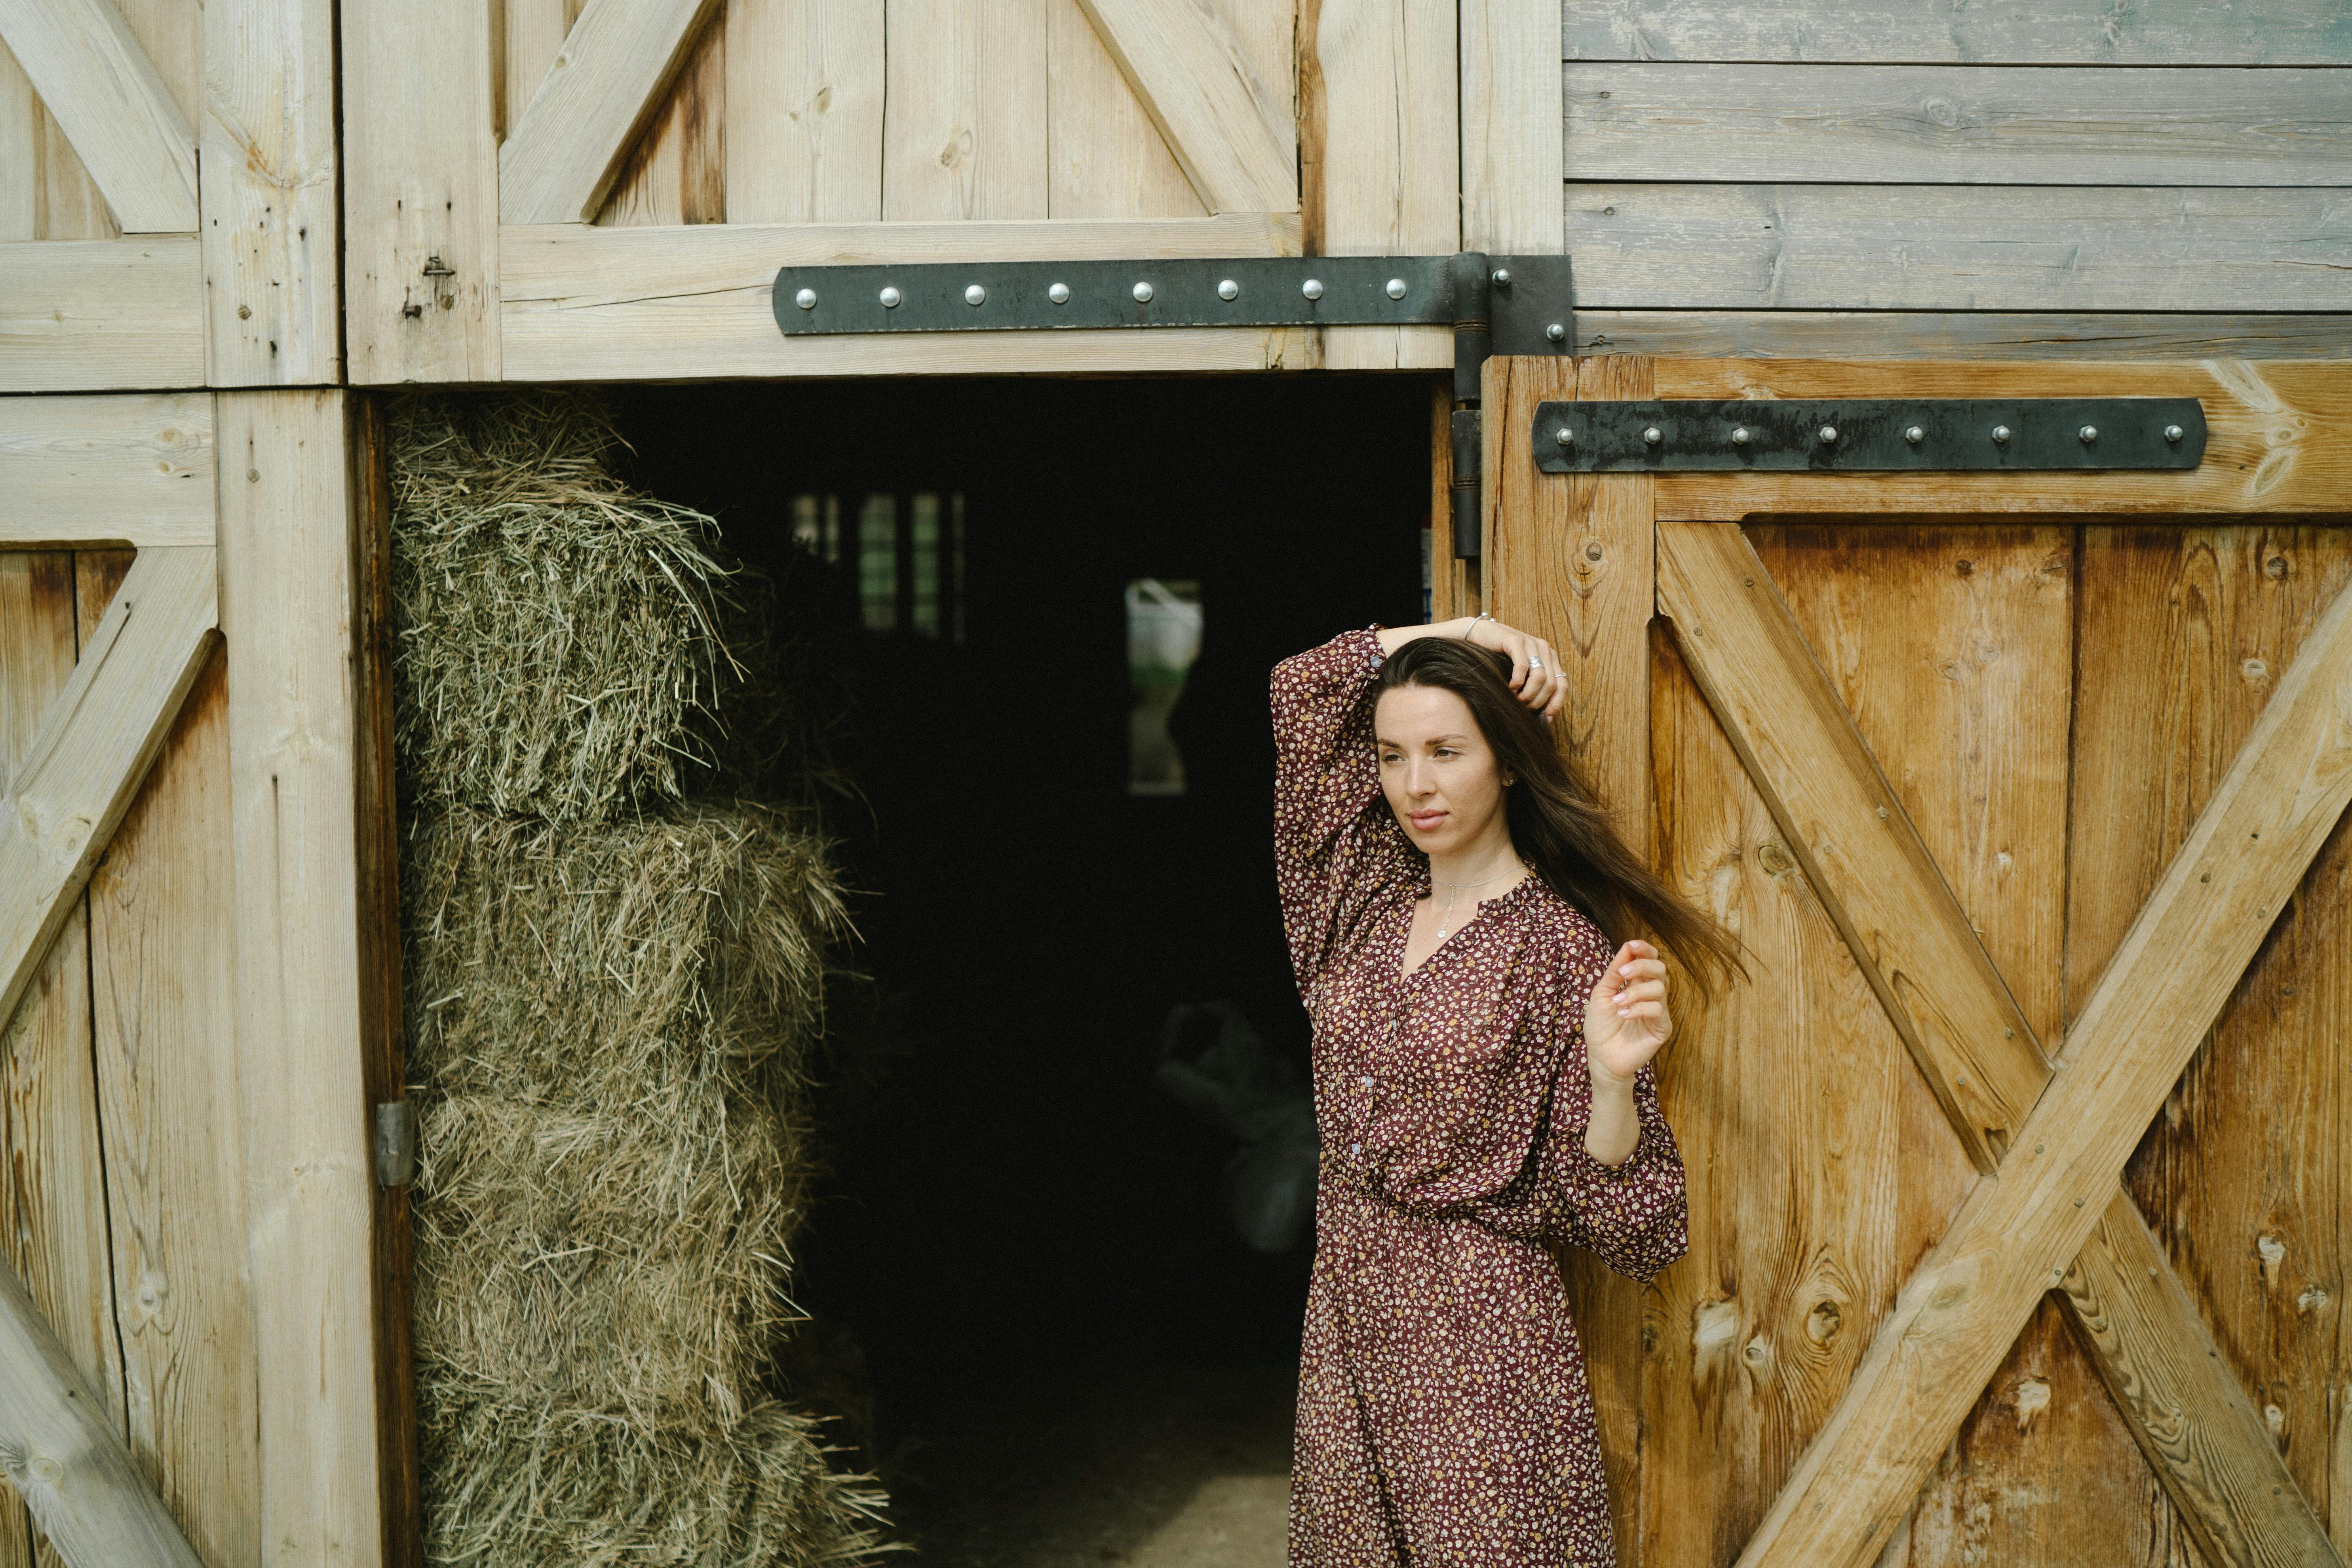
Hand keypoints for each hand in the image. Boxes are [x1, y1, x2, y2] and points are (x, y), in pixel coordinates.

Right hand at [1462, 616, 1564, 723]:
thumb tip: (1548, 718)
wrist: (1480, 635)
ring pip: (1540, 677)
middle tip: (1524, 708)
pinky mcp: (1516, 641)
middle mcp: (1544, 649)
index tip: (1546, 718)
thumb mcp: (1523, 675)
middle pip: (1551, 684)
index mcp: (1550, 658)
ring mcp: (1531, 643)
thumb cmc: (1499, 660)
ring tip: (1516, 699)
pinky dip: (1517, 682)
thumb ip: (1535, 689)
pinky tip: (1510, 687)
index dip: (1556, 704)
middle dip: (1538, 701)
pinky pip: (1522, 666)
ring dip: (1528, 694)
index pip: (1562, 684)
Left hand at [1584, 940, 1670, 1084]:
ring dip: (1635, 992)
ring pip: (1659, 988)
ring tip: (1617, 1003)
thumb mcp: (1602, 994)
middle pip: (1660, 969)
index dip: (1645, 949)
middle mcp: (1651, 995)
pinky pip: (1658, 1009)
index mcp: (1637, 984)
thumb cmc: (1600, 1026)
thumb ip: (1615, 972)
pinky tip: (1623, 1015)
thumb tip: (1627, 946)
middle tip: (1622, 973)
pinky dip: (1638, 1008)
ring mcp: (1658, 1011)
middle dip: (1641, 965)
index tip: (1631, 944)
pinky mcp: (1662, 1028)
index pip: (1650, 960)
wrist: (1601, 1057)